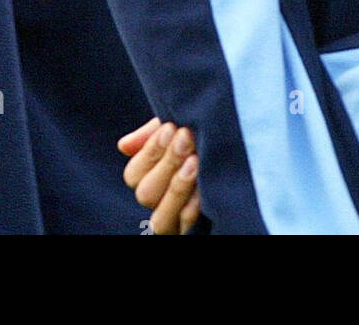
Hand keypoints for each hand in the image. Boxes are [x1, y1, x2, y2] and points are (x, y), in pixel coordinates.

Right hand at [119, 117, 201, 234]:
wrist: (236, 151)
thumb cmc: (202, 138)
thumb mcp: (178, 130)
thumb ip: (153, 134)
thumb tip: (123, 146)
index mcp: (150, 180)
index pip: (133, 174)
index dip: (150, 151)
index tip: (170, 127)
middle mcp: (159, 204)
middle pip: (146, 194)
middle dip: (166, 163)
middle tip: (186, 137)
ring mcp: (175, 222)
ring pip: (159, 219)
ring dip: (176, 188)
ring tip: (194, 161)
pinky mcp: (194, 231)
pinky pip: (185, 228)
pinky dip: (191, 209)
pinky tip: (203, 189)